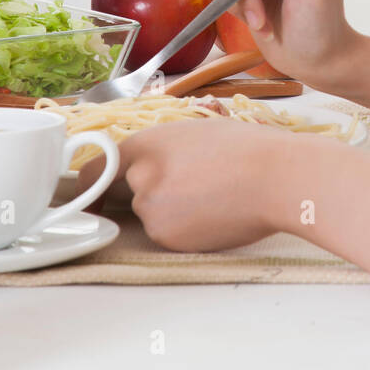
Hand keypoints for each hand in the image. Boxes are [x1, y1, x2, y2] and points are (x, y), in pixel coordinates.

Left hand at [109, 119, 297, 251]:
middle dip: (151, 194)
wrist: (276, 177)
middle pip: (129, 194)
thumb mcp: (193, 133)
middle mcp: (139, 178)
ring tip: (212, 196)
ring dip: (172, 212)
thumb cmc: (246, 149)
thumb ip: (159, 150)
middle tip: (190, 187)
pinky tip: (215, 214)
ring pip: (151, 216)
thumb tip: (147, 164)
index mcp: (143, 145)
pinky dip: (186, 230)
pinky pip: (168, 235)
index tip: (100, 194)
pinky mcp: (170, 237)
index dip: (96, 184)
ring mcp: (152, 211)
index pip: (94, 170)